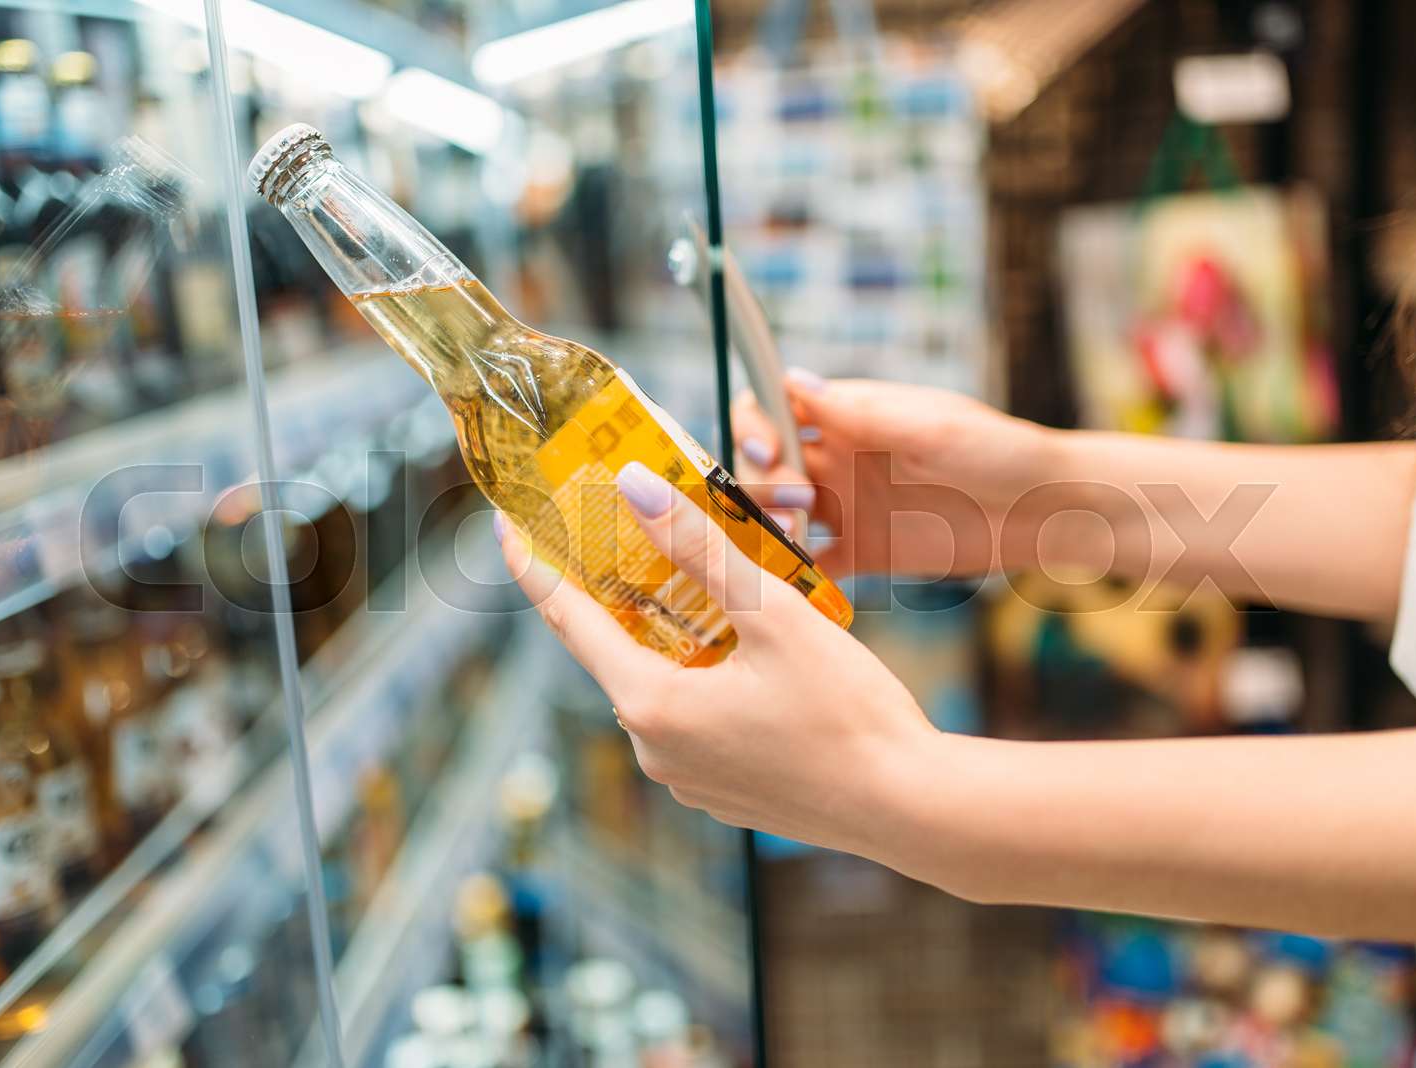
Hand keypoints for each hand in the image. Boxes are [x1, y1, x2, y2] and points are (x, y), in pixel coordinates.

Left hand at [495, 461, 936, 856]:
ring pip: (658, 682)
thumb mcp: (775, 614)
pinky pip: (690, 717)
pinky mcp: (720, 789)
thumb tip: (635, 487)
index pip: (569, 621)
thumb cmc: (848, 713)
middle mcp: (654, 747)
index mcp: (652, 704)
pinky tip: (740, 648)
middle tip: (623, 533)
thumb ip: (701, 548)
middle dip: (617, 591)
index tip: (507, 524)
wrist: (908, 806)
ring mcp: (685, 776)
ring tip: (697, 582)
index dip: (535, 566)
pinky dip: (698, 674)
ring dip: (667, 633)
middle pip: (615, 650)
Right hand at [733, 371, 1055, 577]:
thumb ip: (860, 413)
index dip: (753, 425)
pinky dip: (790, 574)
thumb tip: (791, 378)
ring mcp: (848, 507)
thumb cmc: (999, 451)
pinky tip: (788, 585)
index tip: (765, 450)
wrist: (1045, 510)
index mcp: (849, 415)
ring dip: (766, 527)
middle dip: (759, 482)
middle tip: (796, 505)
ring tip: (791, 541)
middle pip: (764, 464)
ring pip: (777, 514)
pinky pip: (810, 565)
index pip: (773, 408)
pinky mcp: (864, 552)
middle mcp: (838, 458)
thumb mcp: (930, 427)